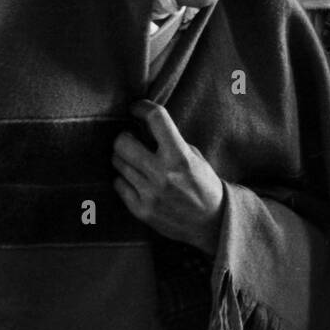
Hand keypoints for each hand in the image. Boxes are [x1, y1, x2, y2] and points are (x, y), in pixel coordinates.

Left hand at [111, 100, 224, 252]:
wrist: (211, 222)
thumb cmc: (203, 184)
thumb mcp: (194, 157)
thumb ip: (170, 142)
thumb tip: (142, 126)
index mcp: (180, 156)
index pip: (155, 118)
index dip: (142, 107)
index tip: (136, 108)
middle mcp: (163, 174)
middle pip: (122, 143)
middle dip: (124, 137)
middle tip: (130, 138)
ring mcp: (150, 194)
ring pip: (117, 163)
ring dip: (123, 158)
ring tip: (135, 160)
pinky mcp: (141, 210)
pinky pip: (119, 184)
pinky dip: (125, 179)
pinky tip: (136, 179)